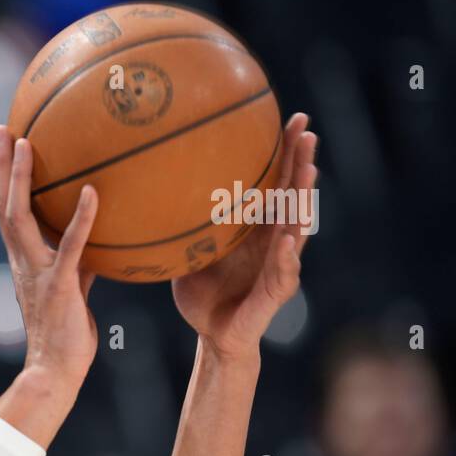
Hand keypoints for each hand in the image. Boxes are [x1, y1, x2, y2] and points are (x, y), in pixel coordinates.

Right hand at [0, 125, 98, 387]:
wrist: (54, 370)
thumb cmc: (64, 334)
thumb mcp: (73, 288)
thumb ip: (79, 260)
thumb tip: (98, 237)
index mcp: (22, 260)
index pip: (6, 210)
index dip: (2, 177)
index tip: (5, 143)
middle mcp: (22, 260)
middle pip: (2, 203)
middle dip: (0, 166)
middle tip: (4, 128)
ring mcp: (37, 271)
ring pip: (20, 217)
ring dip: (21, 179)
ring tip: (26, 144)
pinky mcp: (59, 285)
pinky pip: (70, 246)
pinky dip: (80, 218)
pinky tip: (91, 192)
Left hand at [171, 113, 318, 359]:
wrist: (213, 337)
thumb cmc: (202, 294)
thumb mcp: (187, 253)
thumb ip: (178, 227)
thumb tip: (146, 195)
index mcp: (255, 229)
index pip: (273, 183)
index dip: (283, 153)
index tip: (288, 119)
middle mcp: (273, 241)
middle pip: (293, 195)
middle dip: (302, 162)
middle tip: (306, 128)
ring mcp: (279, 265)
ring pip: (296, 227)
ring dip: (303, 199)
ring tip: (308, 171)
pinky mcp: (274, 293)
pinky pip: (282, 273)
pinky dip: (285, 256)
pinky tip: (287, 239)